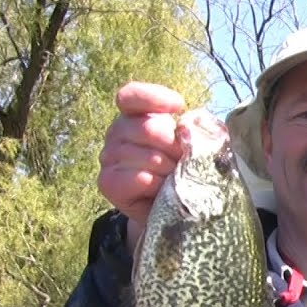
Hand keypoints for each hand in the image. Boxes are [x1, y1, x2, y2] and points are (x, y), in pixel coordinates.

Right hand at [97, 82, 186, 245]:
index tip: (179, 106)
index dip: (154, 97)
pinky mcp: (108, 183)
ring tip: (176, 179)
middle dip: (176, 147)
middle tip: (184, 162)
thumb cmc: (185, 170)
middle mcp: (117, 133)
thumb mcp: (198, 146)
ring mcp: (108, 157)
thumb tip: (190, 123)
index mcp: (136, 116)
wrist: (174, 210)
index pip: (132, 96)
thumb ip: (198, 129)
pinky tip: (162, 190)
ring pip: (147, 156)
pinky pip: (139, 178)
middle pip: (148, 128)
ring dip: (171, 171)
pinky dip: (158, 185)